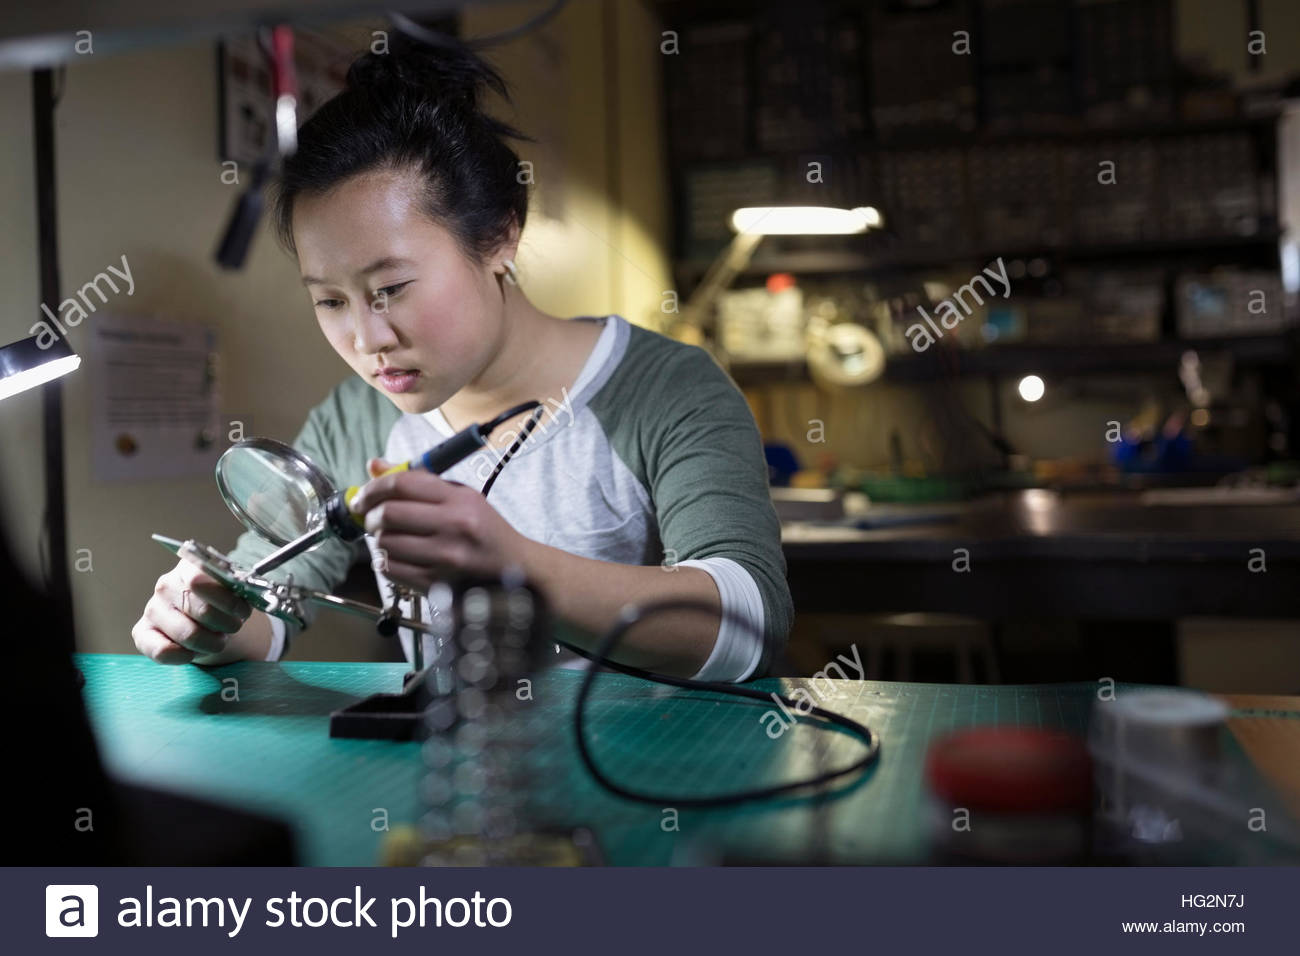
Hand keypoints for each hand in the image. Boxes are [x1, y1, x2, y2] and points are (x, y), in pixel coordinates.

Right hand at [132, 558, 253, 664]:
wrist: (205, 620)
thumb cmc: (221, 603)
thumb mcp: (233, 592)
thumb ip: (237, 591)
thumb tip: (242, 597)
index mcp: (189, 568)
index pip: (200, 581)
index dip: (226, 601)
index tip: (241, 612)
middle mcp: (166, 585)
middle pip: (200, 611)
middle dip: (225, 625)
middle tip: (232, 628)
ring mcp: (152, 609)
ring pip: (188, 634)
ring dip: (211, 643)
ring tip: (218, 640)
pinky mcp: (142, 633)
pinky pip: (162, 651)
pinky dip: (184, 656)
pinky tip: (193, 652)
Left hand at [349, 457, 525, 591]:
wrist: (516, 568)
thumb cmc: (485, 530)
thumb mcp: (461, 496)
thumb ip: (418, 482)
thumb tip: (374, 466)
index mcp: (460, 499)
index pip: (403, 484)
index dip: (373, 487)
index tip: (362, 496)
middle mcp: (454, 525)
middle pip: (389, 513)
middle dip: (369, 515)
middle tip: (370, 518)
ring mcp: (446, 557)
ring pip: (386, 542)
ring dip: (378, 539)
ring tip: (388, 537)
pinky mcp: (438, 582)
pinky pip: (391, 568)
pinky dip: (384, 560)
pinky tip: (395, 556)